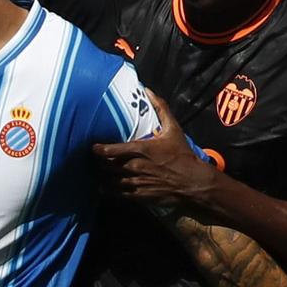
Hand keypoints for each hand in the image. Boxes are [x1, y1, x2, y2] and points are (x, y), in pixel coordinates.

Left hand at [93, 88, 212, 206]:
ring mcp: (136, 182)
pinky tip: (104, 188)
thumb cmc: (182, 155)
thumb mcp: (173, 129)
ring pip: (110, 180)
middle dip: (99, 163)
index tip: (93, 148)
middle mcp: (135, 166)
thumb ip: (161, 109)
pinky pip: (117, 194)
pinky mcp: (138, 195)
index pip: (112, 150)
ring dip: (102, 177)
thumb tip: (149, 91)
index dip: (100, 150)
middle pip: (107, 166)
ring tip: (96, 174)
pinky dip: (109, 191)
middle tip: (93, 161)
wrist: (192, 182)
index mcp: (141, 149)